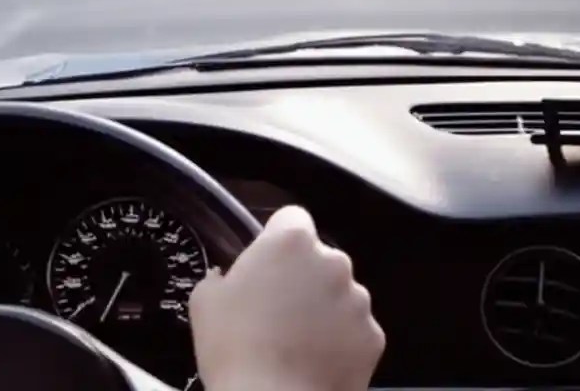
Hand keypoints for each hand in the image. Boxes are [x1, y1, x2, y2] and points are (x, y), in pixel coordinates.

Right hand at [188, 206, 383, 390]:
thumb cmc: (234, 347)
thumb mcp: (206, 302)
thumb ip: (223, 276)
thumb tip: (229, 278)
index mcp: (291, 242)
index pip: (291, 218)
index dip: (277, 239)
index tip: (266, 265)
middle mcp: (334, 261)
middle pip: (319, 258)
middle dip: (304, 277)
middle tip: (278, 310)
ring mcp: (359, 300)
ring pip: (340, 294)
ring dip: (324, 309)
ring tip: (297, 342)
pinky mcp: (374, 336)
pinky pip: (355, 330)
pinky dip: (341, 341)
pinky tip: (316, 361)